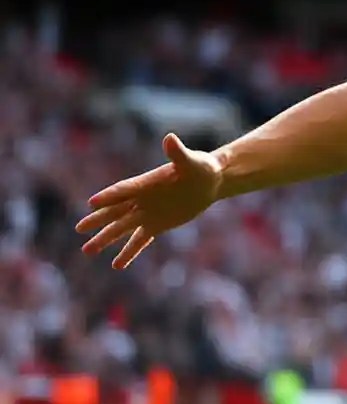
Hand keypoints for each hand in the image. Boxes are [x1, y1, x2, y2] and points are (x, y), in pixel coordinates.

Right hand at [77, 133, 222, 269]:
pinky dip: (128, 251)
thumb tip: (170, 138)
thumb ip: (178, 153)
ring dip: (106, 239)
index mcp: (147, 182)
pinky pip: (139, 240)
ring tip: (87, 251)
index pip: (124, 189)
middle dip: (98, 220)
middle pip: (115, 211)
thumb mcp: (193, 161)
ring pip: (122, 228)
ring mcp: (147, 213)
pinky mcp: (156, 225)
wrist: (210, 181)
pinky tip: (116, 265)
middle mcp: (142, 199)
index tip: (92, 203)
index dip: (110, 196)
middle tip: (79, 229)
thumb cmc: (201, 167)